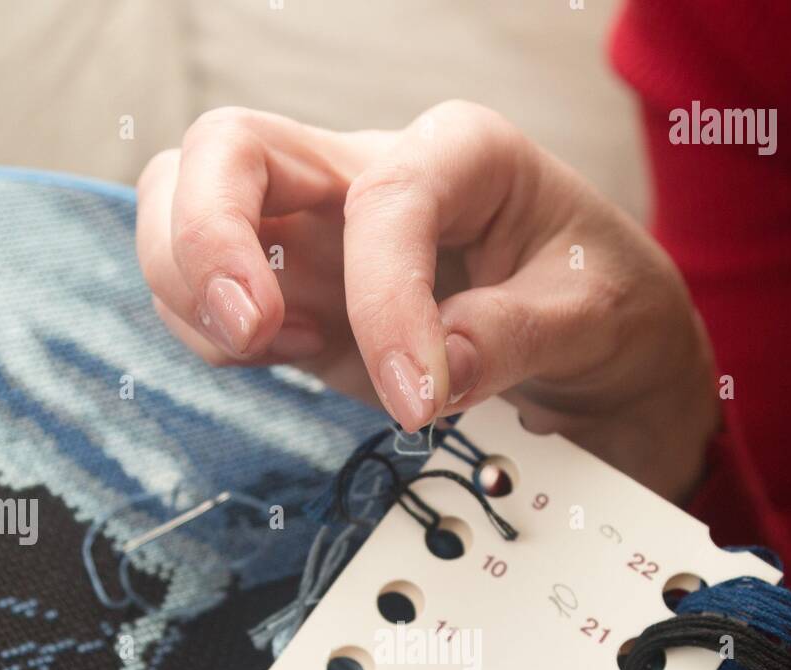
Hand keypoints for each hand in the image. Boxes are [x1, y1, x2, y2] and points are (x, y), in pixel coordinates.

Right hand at [136, 101, 717, 500]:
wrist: (598, 350)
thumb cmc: (603, 305)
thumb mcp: (591, 317)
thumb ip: (512, 336)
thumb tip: (430, 373)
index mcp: (459, 154)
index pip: (385, 197)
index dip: (385, 299)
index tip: (417, 398)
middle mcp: (372, 175)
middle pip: (228, 150)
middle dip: (209, 238)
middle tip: (254, 334)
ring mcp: (323, 234)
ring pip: (187, 209)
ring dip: (190, 287)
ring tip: (266, 350)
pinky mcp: (301, 299)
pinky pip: (207, 294)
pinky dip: (207, 331)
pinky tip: (280, 359)